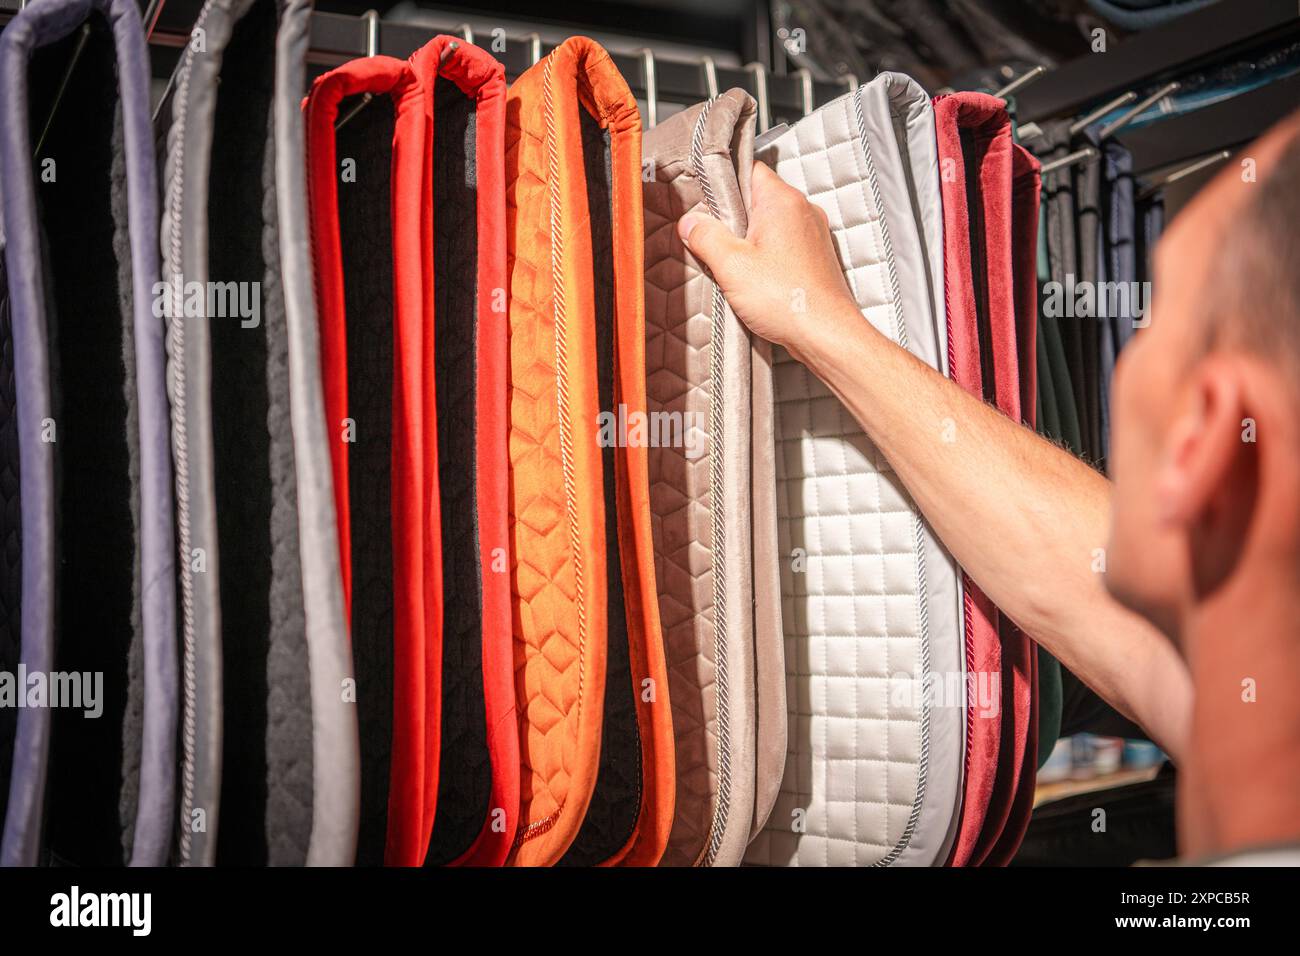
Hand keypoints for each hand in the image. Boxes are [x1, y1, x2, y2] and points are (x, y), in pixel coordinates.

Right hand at [676, 160, 861, 358]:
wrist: (826, 334)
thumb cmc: (786, 298)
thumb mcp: (731, 265)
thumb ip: (705, 237)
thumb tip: (690, 222)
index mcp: (782, 201)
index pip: (750, 171)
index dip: (724, 184)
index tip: (705, 203)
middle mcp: (803, 210)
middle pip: (759, 199)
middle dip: (734, 219)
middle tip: (715, 242)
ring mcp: (814, 234)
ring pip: (772, 225)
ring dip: (751, 242)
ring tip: (735, 266)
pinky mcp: (817, 257)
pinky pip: (786, 246)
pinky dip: (769, 257)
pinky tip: (757, 281)